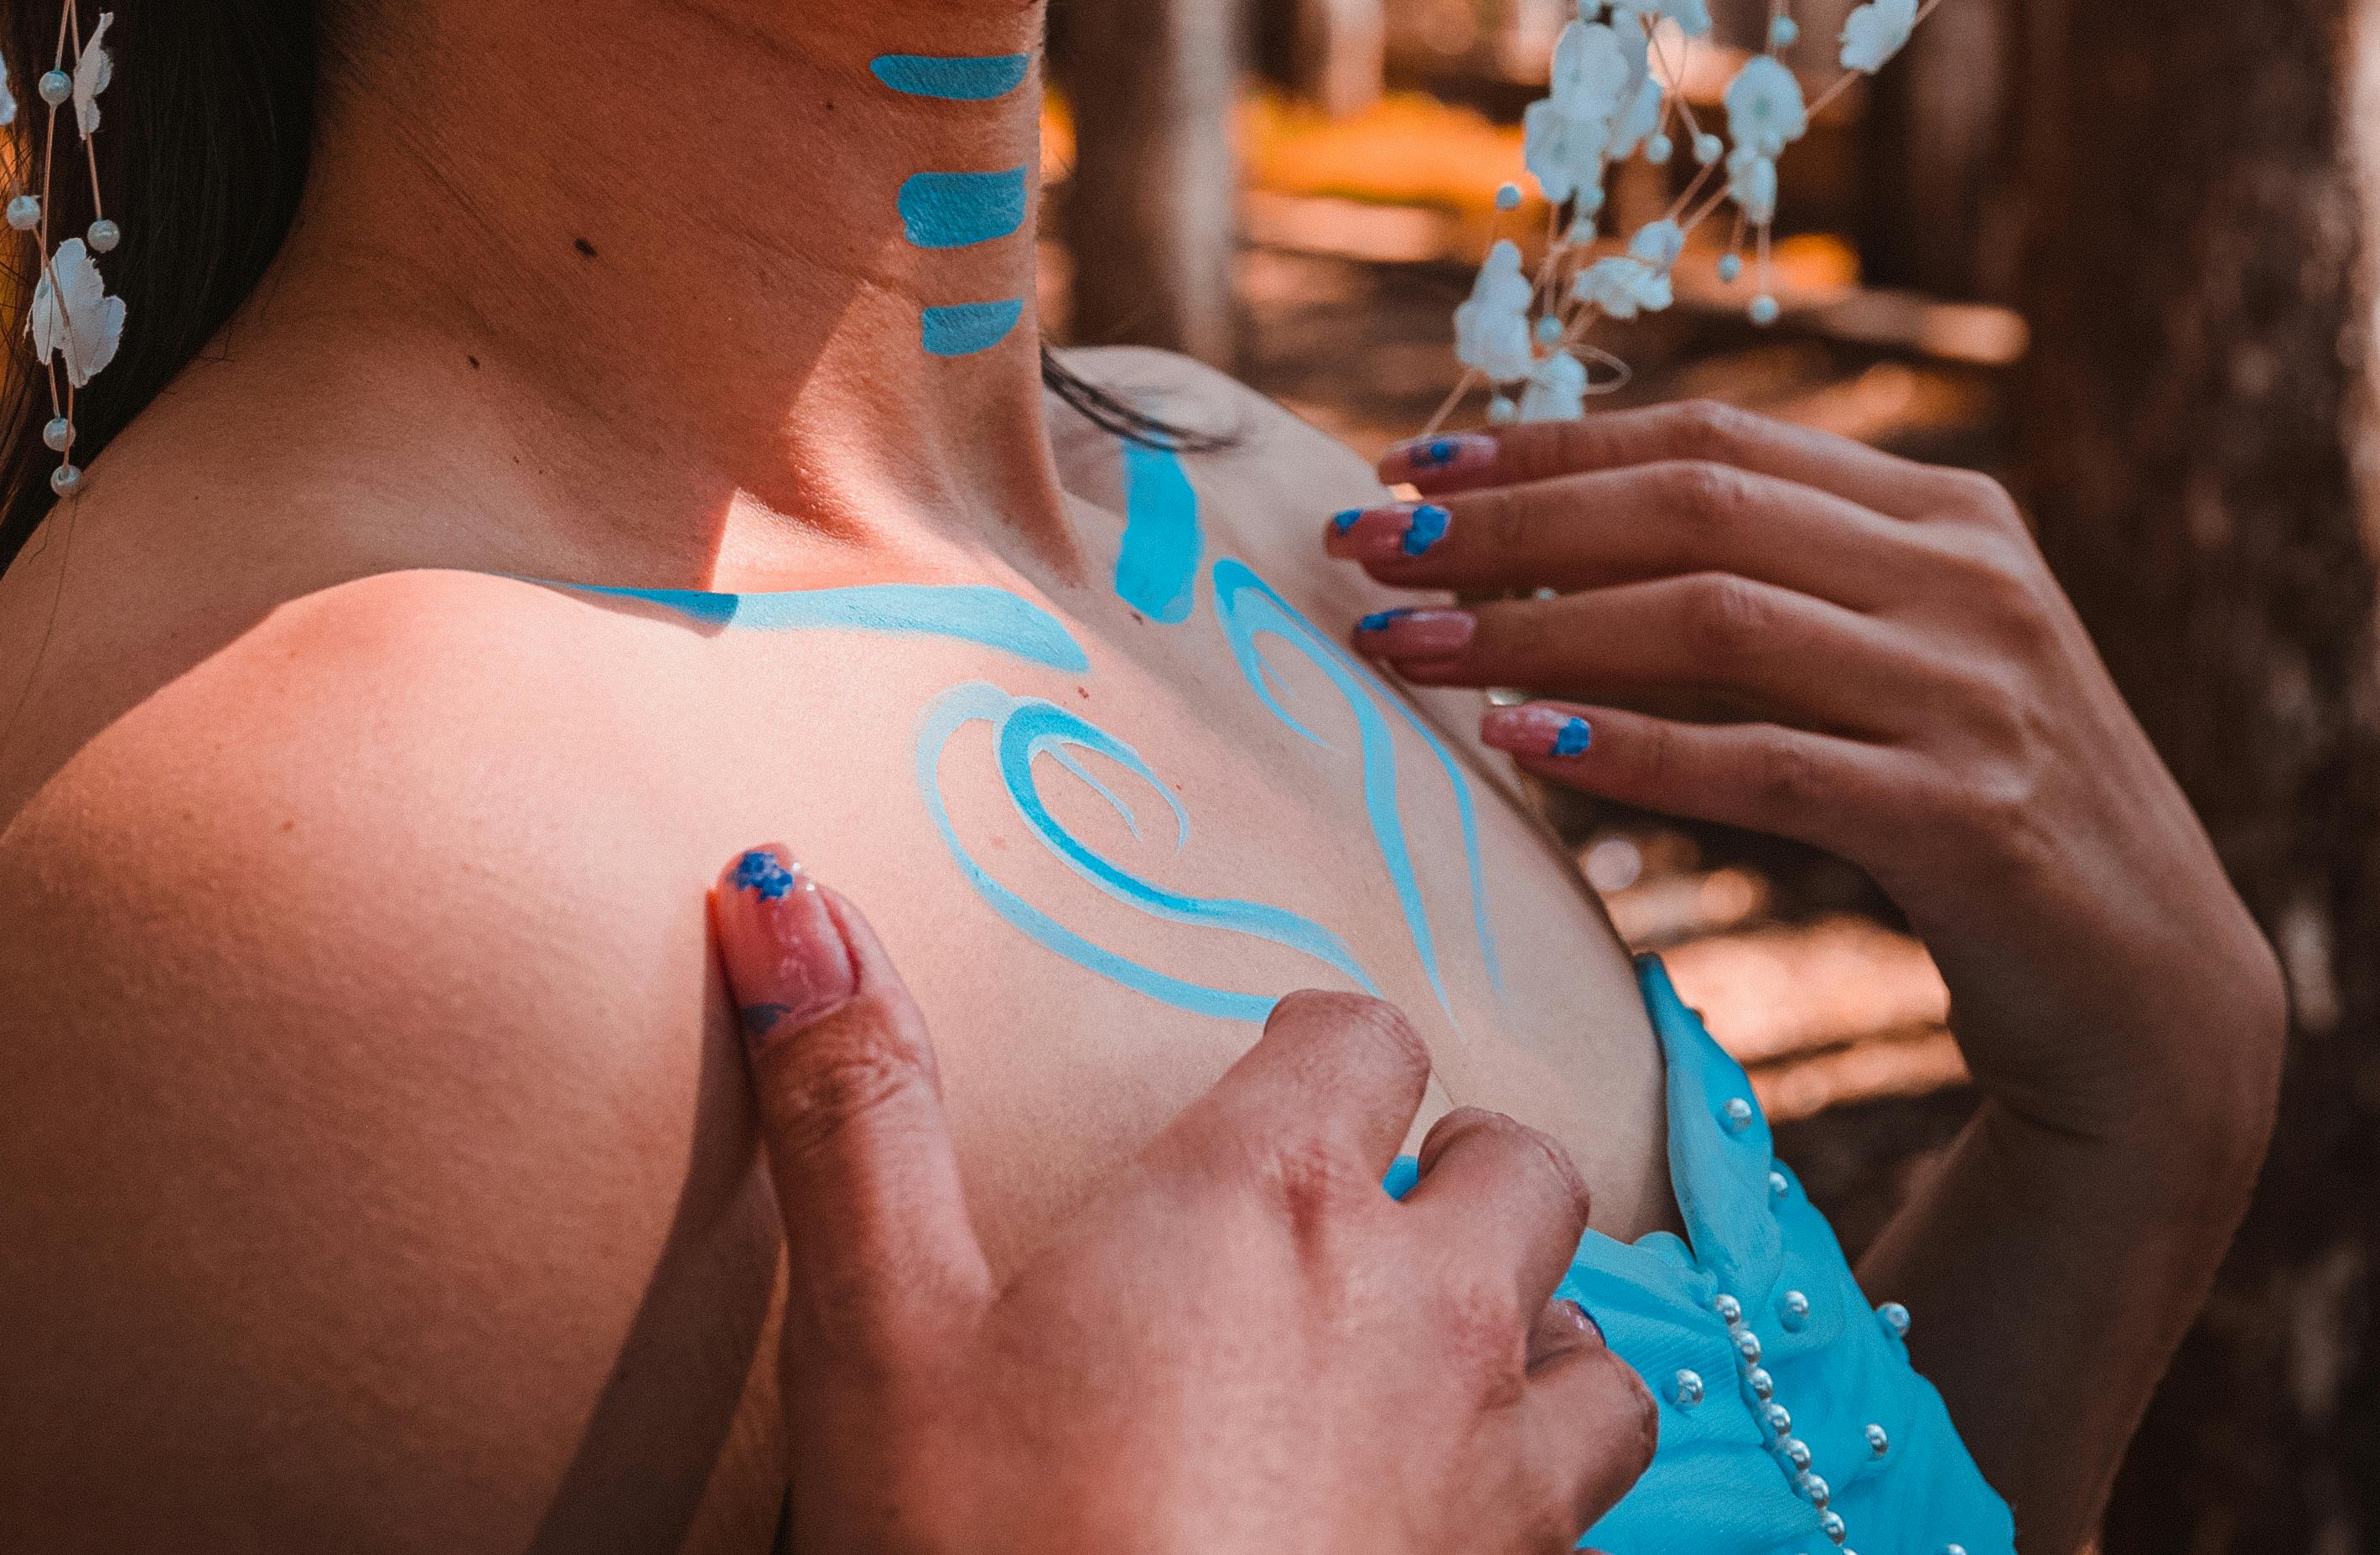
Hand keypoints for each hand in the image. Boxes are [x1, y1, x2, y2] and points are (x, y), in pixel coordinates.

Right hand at [710, 846, 1653, 1554]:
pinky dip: (1549, 1491)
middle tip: (1368, 1220)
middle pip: (1525, 1171)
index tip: (1273, 1077)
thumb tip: (779, 887)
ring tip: (1444, 1366)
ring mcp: (1495, 1472)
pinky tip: (1452, 1517)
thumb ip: (850, 1103)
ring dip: (1539, 1337)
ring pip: (1600, 1348)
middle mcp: (1422, 1309)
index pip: (1366, 1034)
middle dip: (1460, 1175)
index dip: (1322, 1046)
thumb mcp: (880, 1331)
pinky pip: (1595, 1511)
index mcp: (1271, 1197)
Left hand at [1331, 407, 2280, 1178]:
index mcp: (1949, 513)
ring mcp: (1977, 694)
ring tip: (1404, 644)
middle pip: (1697, 509)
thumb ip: (1779, 585)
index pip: (1716, 439)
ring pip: (1711, 622)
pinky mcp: (1969, 820)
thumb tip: (1556, 534)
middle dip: (1514, 522)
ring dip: (1534, 627)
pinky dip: (1633, 752)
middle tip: (1371, 544)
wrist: (2158, 1004)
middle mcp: (1970, 578)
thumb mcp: (1900, 662)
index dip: (1556, 443)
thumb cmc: (1983, 818)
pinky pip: (1765, 766)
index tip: (1416, 462)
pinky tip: (1522, 747)